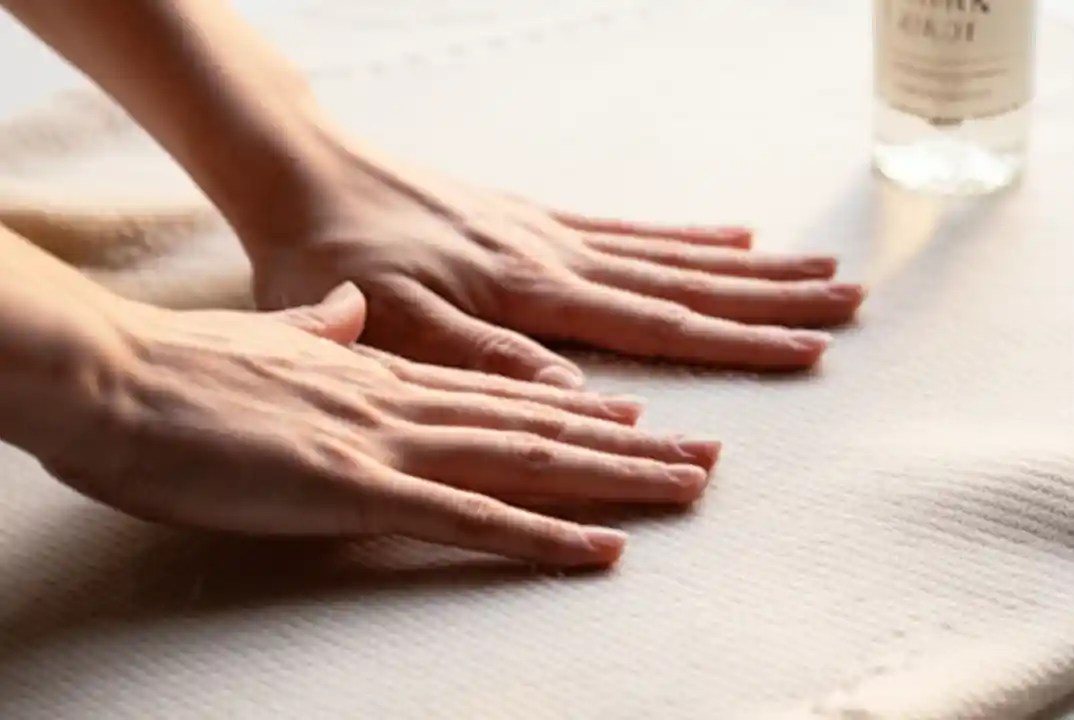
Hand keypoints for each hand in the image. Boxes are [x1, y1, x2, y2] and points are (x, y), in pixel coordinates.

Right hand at [44, 283, 722, 566]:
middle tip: (707, 452)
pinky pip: (472, 520)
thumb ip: (319, 334)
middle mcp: (408, 401)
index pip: (504, 390)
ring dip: (617, 477)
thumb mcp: (266, 343)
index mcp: (385, 371)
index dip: (579, 404)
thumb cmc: (179, 371)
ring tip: (689, 485)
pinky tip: (604, 547)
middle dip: (631, 441)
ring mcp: (390, 443)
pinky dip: (545, 534)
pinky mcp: (359, 490)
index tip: (638, 413)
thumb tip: (345, 318)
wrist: (112, 375)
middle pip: (543, 423)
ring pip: (532, 461)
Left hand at [245, 148, 863, 387]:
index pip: (661, 323)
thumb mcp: (395, 323)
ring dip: (750, 264)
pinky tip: (728, 231)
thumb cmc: (337, 256)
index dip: (740, 341)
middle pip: (689, 281)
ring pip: (672, 252)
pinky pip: (628, 227)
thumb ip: (490, 360)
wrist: (305, 172)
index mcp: (535, 290)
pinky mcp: (535, 218)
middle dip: (774, 297)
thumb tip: (585, 401)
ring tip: (814, 267)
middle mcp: (560, 255)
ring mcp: (553, 231)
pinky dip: (686, 233)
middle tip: (848, 300)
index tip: (811, 349)